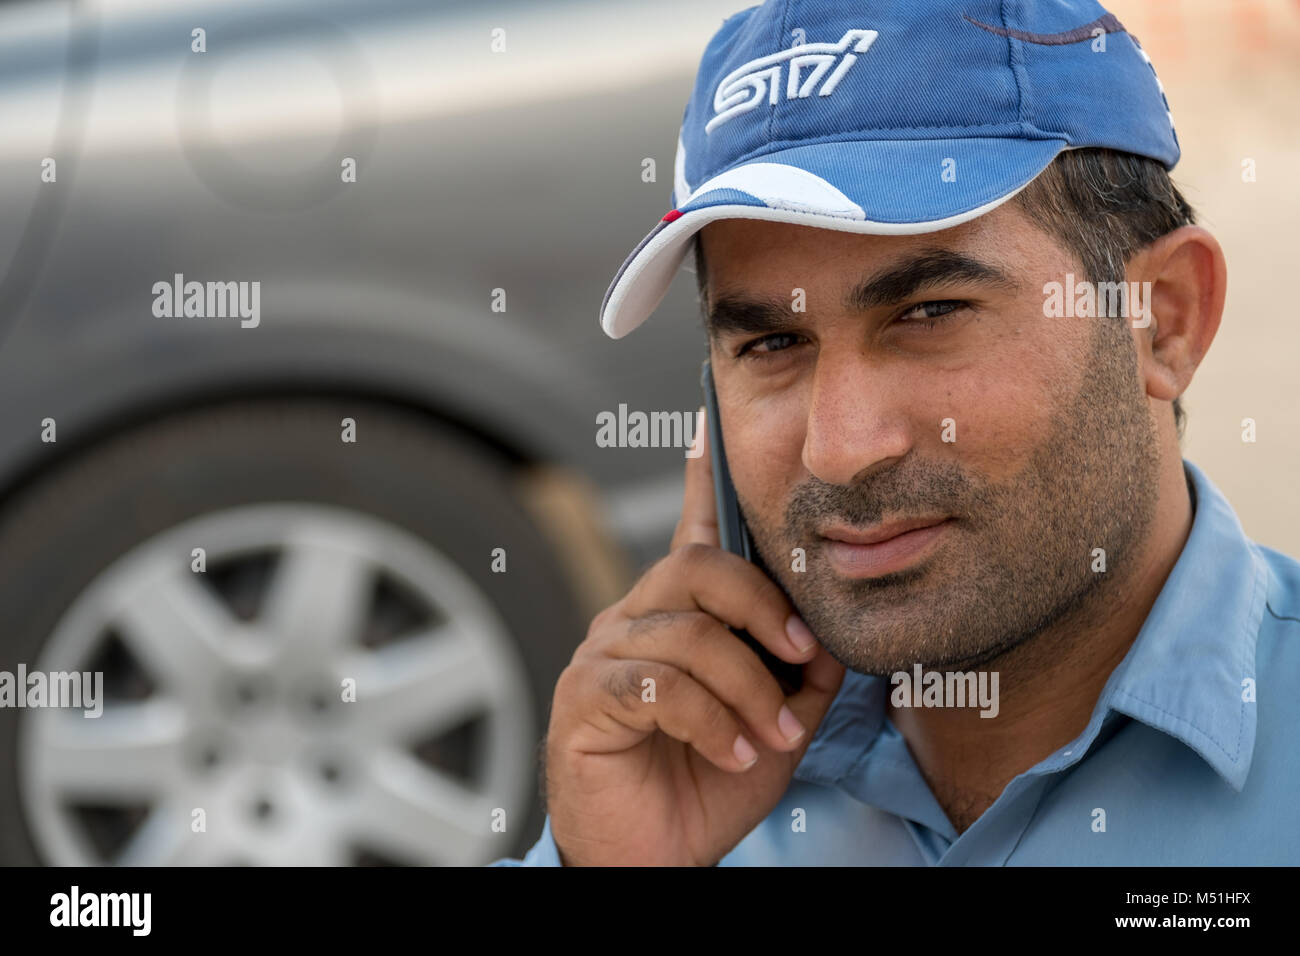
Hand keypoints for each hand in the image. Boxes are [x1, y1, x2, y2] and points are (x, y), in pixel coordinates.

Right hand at [544, 408, 844, 864]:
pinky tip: (730, 754)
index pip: (695, 533)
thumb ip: (800, 672)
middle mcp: (635, 619)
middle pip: (700, 569)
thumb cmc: (709, 783)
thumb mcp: (776, 720)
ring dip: (749, 690)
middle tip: (805, 662)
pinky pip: (659, 686)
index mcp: (681, 615)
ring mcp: (605, 656)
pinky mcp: (587, 699)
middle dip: (767, 611)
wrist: (658, 856)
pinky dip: (710, 721)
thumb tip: (830, 636)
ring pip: (689, 634)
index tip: (713, 420)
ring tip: (771, 737)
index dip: (704, 478)